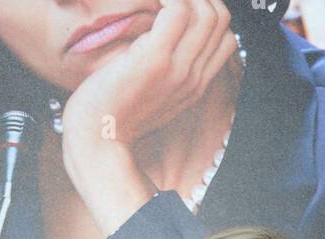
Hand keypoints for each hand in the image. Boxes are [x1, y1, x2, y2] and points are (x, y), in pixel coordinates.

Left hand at [60, 0, 237, 160]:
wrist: (98, 140)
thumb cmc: (112, 113)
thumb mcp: (148, 91)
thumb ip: (164, 67)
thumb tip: (158, 36)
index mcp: (194, 85)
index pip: (227, 38)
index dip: (207, 13)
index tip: (176, 6)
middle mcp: (193, 77)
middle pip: (220, 19)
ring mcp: (178, 69)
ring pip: (205, 11)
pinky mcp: (155, 59)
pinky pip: (177, 9)